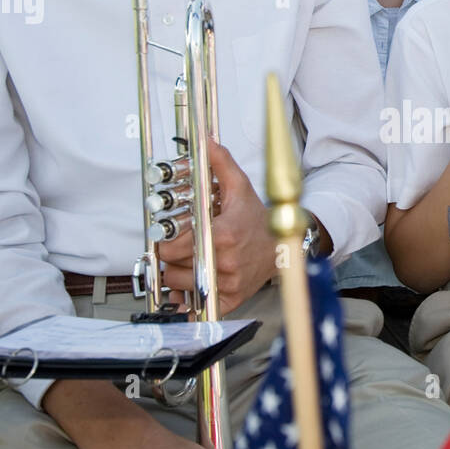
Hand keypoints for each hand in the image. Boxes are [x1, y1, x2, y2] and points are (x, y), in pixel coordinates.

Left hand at [157, 141, 277, 312]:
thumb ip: (220, 164)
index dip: (166, 242)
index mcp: (222, 235)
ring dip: (181, 276)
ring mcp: (228, 283)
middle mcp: (225, 262)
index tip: (168, 237)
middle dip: (172, 257)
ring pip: (182, 286)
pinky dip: (191, 299)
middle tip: (180, 248)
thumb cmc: (258, 220)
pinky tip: (193, 286)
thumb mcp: (240, 188)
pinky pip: (198, 305)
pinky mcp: (231, 299)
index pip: (173, 248)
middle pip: (173, 267)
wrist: (283, 247)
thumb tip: (207, 143)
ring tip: (191, 262)